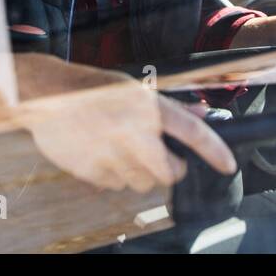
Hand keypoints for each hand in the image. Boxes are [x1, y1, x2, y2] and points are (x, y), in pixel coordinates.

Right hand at [15, 63, 236, 191]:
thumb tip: (202, 112)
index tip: (228, 165)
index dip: (215, 151)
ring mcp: (111, 154)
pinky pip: (116, 186)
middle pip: (170, 172)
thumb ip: (167, 107)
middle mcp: (133, 131)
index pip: (193, 132)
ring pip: (143, 183)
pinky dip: (115, 177)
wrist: (46, 95)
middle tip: (163, 160)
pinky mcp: (92, 170)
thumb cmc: (92, 89)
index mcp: (147, 105)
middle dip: (171, 170)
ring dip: (141, 174)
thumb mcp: (133, 89)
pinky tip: (104, 155)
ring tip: (124, 152)